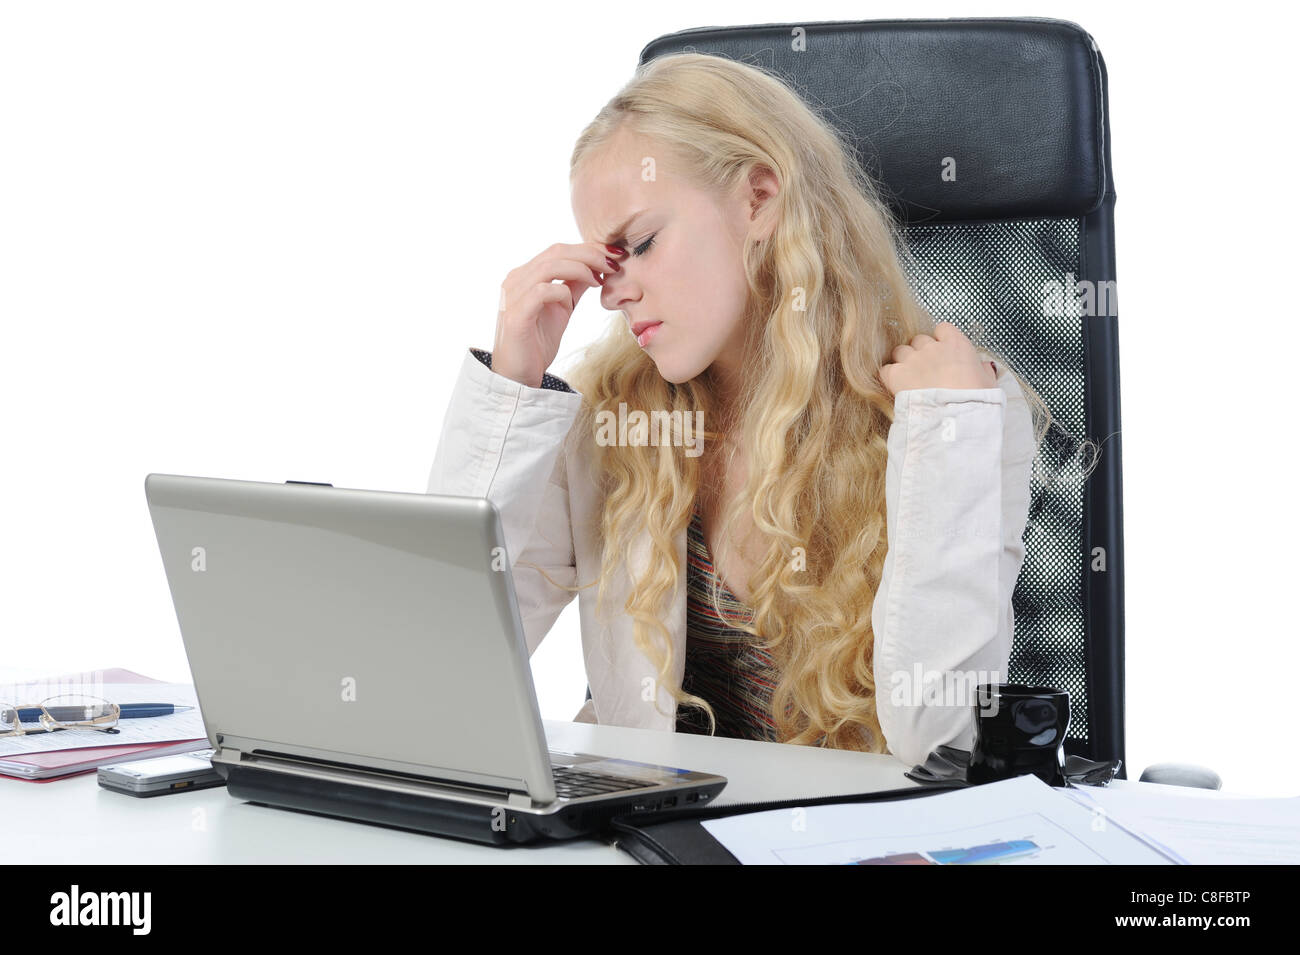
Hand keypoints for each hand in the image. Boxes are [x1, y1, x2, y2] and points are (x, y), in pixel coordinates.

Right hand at [491, 241, 624, 387]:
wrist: (518, 376)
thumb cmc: (537, 343)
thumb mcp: (562, 309)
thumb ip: (573, 287)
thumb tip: (595, 268)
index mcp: (526, 275)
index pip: (558, 250)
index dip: (588, 249)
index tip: (614, 256)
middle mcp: (516, 280)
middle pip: (556, 251)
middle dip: (590, 254)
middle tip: (613, 264)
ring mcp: (513, 295)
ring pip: (550, 266)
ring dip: (580, 269)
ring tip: (598, 280)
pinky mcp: (515, 314)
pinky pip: (542, 291)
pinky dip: (562, 293)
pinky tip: (570, 304)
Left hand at [879, 321, 997, 396]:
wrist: (955, 418)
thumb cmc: (976, 401)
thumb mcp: (989, 384)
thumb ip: (983, 371)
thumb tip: (984, 367)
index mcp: (956, 345)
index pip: (942, 329)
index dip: (940, 340)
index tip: (942, 353)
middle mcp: (932, 348)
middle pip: (919, 340)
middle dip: (920, 352)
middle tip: (925, 370)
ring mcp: (913, 360)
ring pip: (900, 351)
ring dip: (903, 362)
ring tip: (909, 379)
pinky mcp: (896, 375)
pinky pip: (886, 369)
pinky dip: (889, 376)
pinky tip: (895, 386)